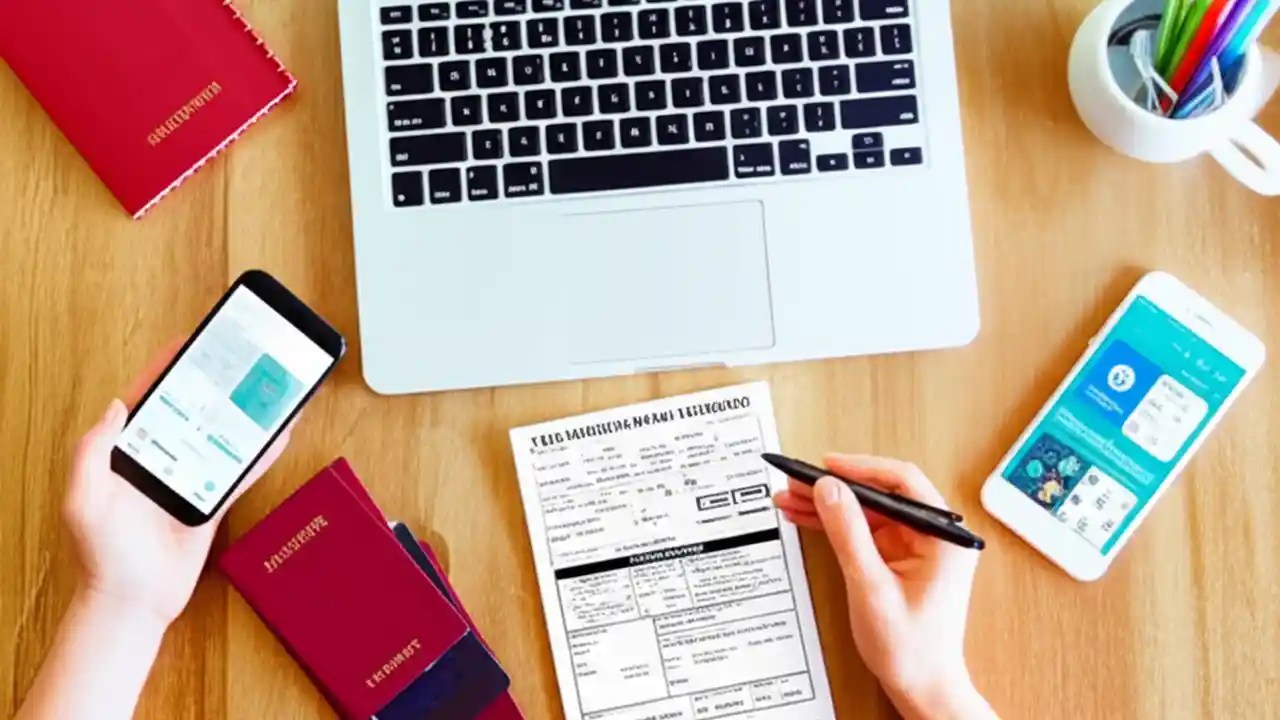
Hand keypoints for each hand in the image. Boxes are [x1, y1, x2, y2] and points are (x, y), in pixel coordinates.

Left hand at [64, 343, 291, 624]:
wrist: (133, 602)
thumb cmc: (103, 556)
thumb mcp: (84, 500)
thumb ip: (92, 453)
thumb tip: (116, 407)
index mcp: (127, 453)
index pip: (149, 399)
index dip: (168, 368)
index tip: (189, 342)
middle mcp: (159, 460)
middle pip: (191, 410)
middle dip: (212, 383)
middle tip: (238, 357)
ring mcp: (187, 479)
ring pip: (220, 436)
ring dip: (242, 414)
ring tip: (266, 388)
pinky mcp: (211, 502)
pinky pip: (240, 472)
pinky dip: (260, 454)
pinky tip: (279, 434)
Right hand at [773, 454, 993, 719]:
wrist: (922, 685)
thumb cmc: (911, 648)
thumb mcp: (871, 587)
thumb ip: (849, 534)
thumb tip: (830, 489)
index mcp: (943, 538)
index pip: (902, 483)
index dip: (861, 468)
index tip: (827, 466)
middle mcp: (934, 536)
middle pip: (881, 494)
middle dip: (836, 488)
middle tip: (798, 482)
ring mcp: (918, 547)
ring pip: (869, 511)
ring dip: (830, 505)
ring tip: (792, 498)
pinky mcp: (901, 558)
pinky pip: (865, 531)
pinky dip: (837, 525)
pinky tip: (807, 517)